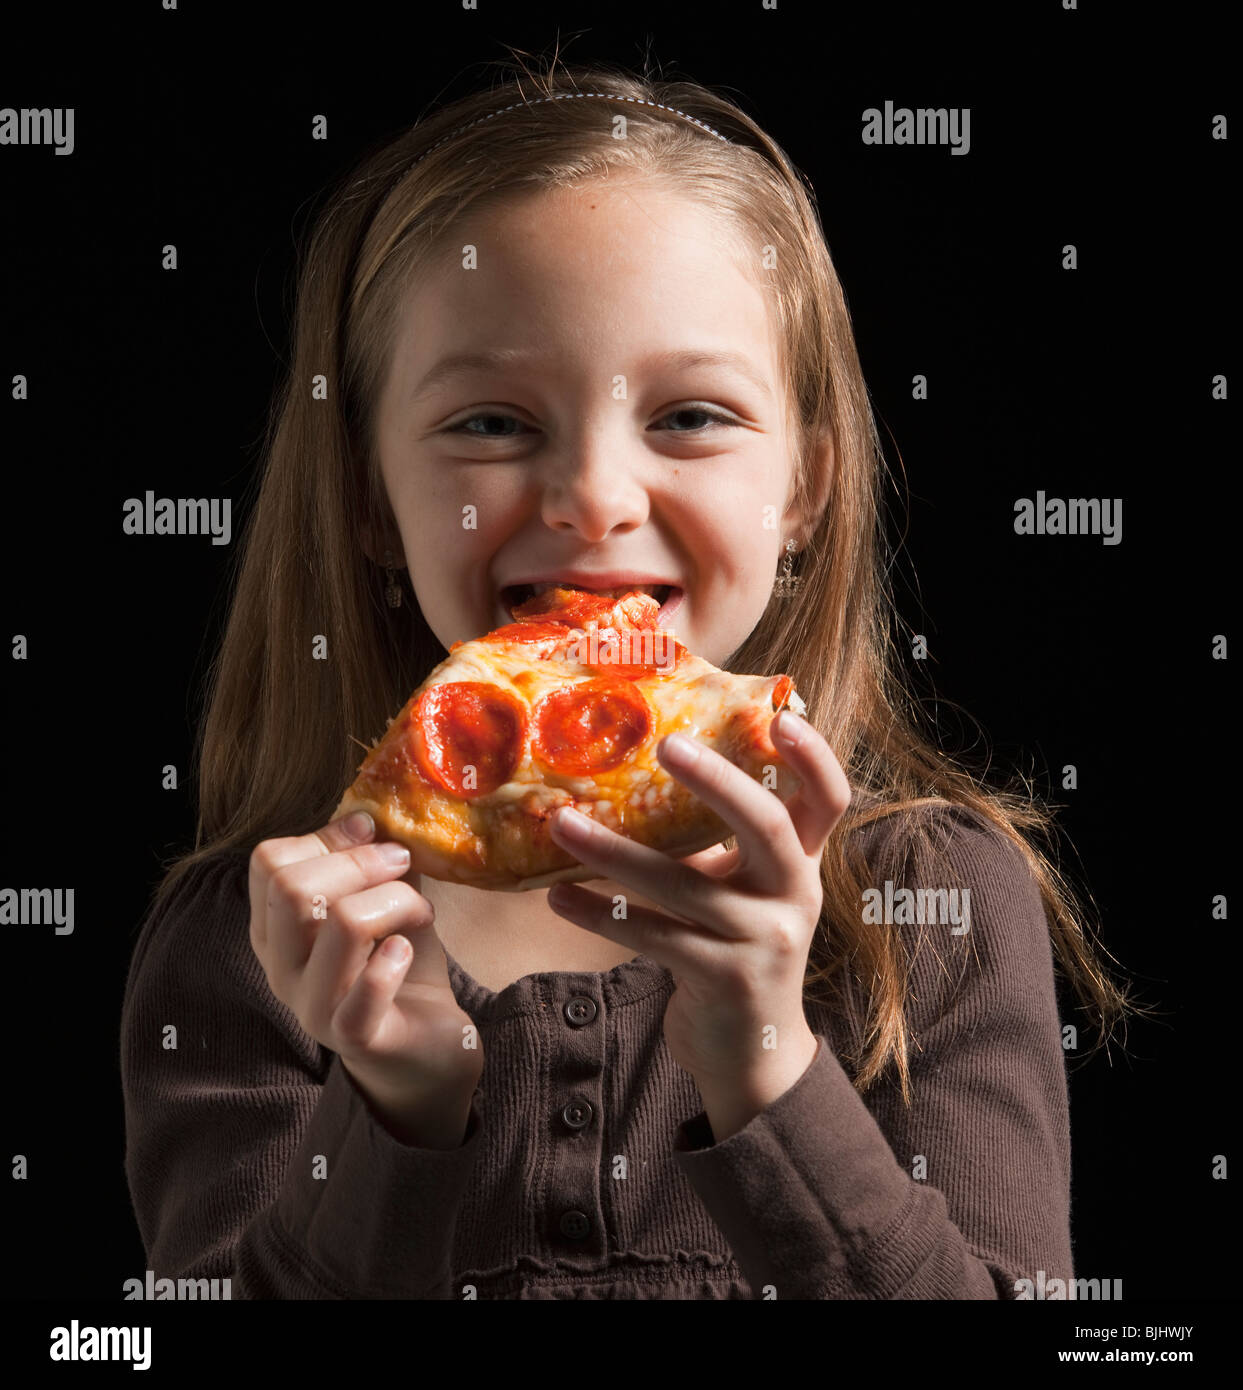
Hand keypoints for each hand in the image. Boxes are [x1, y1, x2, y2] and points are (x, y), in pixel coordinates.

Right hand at [248, 812, 482, 1145]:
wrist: (428, 1046)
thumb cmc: (398, 965)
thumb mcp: (384, 901)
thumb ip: (375, 860)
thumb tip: (379, 811)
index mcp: (275, 929)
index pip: (268, 863)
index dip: (323, 836)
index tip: (371, 831)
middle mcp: (280, 968)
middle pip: (293, 888)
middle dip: (360, 862)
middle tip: (404, 864)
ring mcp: (311, 1007)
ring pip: (341, 924)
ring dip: (395, 901)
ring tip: (420, 909)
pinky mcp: (354, 1038)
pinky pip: (366, 990)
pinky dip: (395, 957)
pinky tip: (407, 950)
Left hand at [546, 709, 850, 1139]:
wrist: (753, 1056)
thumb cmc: (734, 949)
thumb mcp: (740, 890)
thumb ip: (711, 840)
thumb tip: (632, 773)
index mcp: (802, 862)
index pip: (829, 799)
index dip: (815, 756)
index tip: (782, 715)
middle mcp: (795, 895)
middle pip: (766, 825)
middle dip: (716, 780)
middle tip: (666, 744)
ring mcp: (765, 940)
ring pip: (684, 883)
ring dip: (615, 851)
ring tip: (562, 824)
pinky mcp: (725, 979)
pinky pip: (653, 935)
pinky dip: (600, 914)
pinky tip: (559, 898)